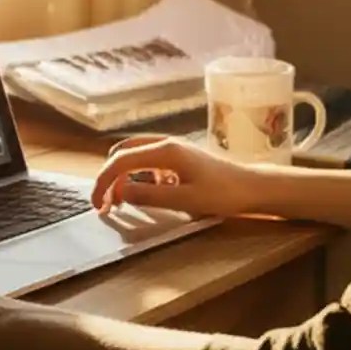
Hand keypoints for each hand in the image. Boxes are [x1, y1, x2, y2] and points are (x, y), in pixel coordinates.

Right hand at [90, 135, 255, 216]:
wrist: (252, 187)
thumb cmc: (223, 194)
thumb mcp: (185, 200)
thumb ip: (150, 196)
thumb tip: (120, 193)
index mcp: (165, 151)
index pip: (121, 161)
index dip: (104, 182)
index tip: (97, 205)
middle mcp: (166, 144)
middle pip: (124, 153)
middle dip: (109, 176)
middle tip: (105, 203)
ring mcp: (173, 148)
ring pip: (135, 155)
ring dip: (123, 175)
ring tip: (120, 201)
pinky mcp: (180, 157)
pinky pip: (149, 161)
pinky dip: (138, 175)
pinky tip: (147, 193)